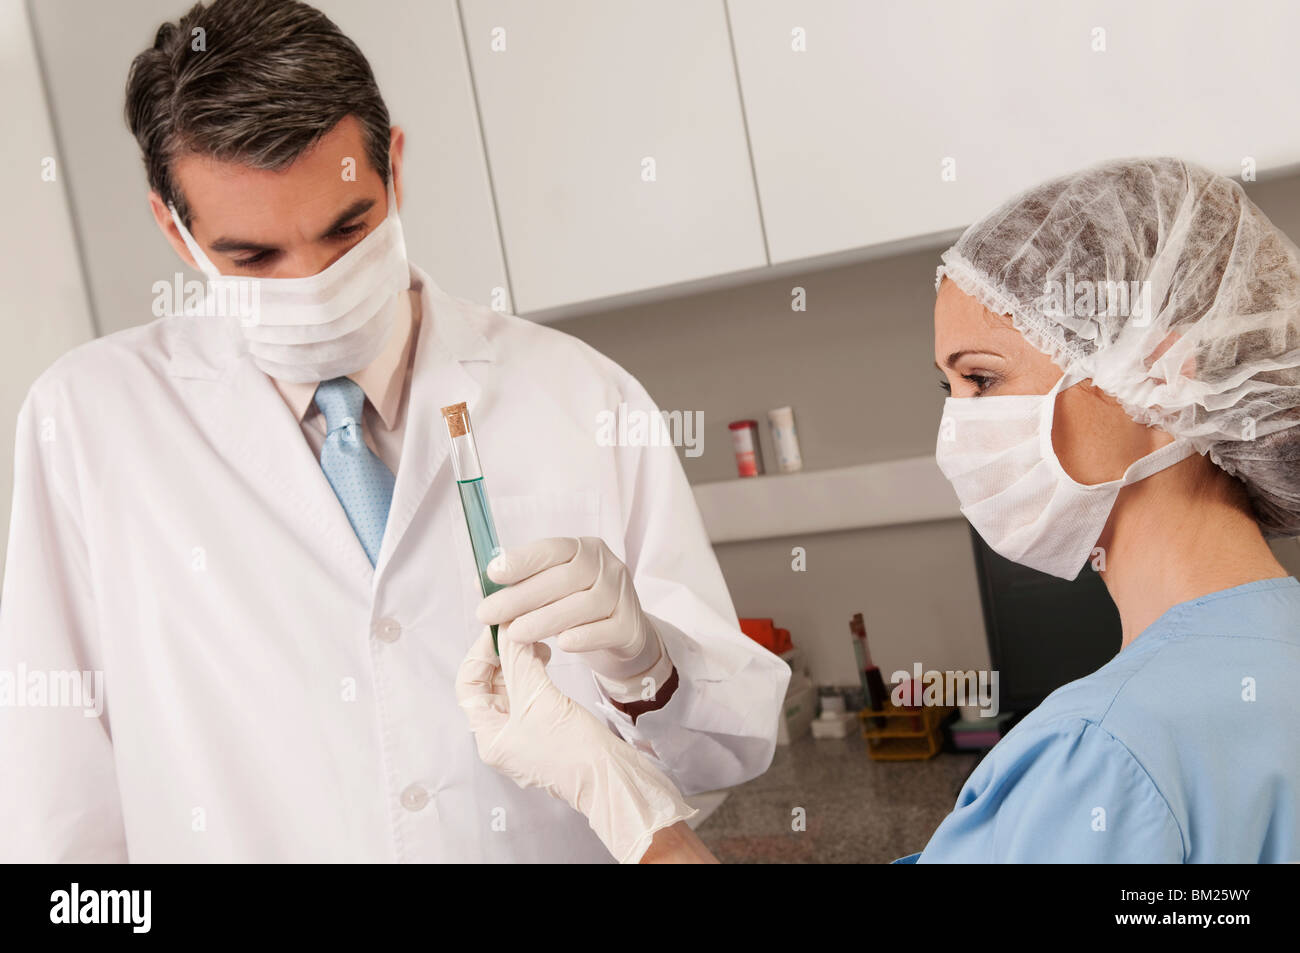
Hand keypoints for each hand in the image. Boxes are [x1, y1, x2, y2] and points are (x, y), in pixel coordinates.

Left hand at [455, 625, 695, 862]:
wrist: (611, 776)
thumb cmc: (573, 751)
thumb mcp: (539, 698)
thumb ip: (518, 661)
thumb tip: (506, 631)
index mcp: (489, 736)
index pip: (469, 685)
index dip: (479, 654)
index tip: (497, 630)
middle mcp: (502, 735)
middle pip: (489, 684)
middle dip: (502, 654)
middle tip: (517, 628)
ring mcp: (524, 732)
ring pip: (512, 687)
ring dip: (519, 661)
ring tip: (534, 641)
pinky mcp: (546, 726)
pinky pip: (531, 693)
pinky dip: (534, 672)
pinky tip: (545, 657)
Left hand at [476, 537, 665, 680]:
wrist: (622, 631)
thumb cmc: (577, 605)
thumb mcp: (552, 588)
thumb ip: (521, 583)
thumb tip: (479, 583)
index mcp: (584, 549)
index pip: (552, 549)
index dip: (522, 560)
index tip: (492, 574)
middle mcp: (607, 566)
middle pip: (564, 579)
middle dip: (521, 597)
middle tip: (487, 614)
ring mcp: (623, 595)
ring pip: (583, 605)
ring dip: (544, 620)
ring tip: (513, 635)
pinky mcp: (631, 626)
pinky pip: (606, 630)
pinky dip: (583, 637)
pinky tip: (561, 644)